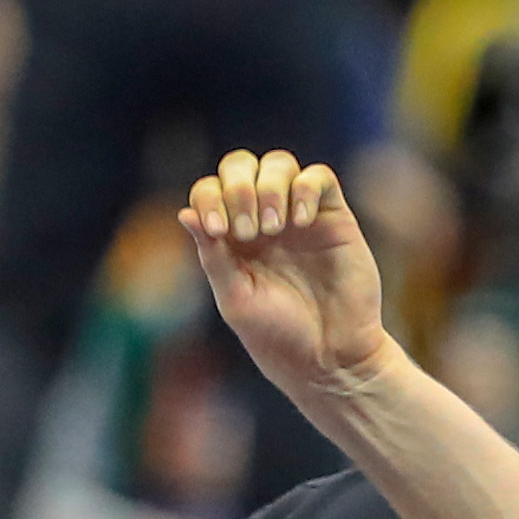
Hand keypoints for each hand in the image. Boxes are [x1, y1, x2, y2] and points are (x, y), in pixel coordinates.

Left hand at [182, 150, 388, 395]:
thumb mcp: (235, 297)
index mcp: (231, 235)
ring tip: (273, 228)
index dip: (209, 198)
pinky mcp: (334, 217)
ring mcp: (299, 214)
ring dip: (269, 187)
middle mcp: (263, 216)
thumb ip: (212, 255)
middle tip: (247, 231)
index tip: (217, 230)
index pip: (210, 189)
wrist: (328, 355)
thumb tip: (184, 213)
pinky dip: (305, 189)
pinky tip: (300, 221)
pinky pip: (319, 177)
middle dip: (238, 188)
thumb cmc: (277, 332)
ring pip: (279, 163)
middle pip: (241, 165)